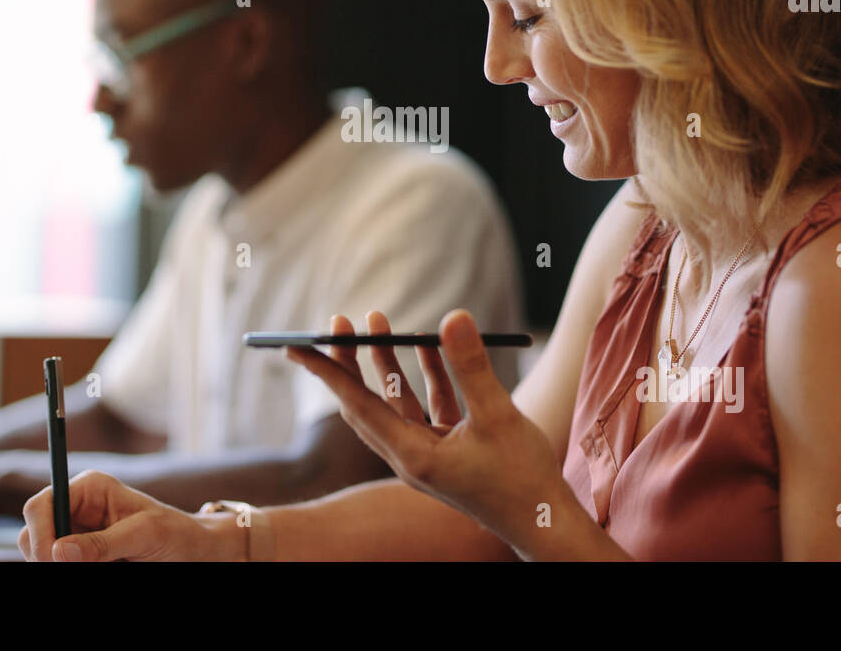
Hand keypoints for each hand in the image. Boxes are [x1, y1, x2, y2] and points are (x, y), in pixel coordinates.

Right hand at [19, 470, 234, 560]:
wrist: (192, 551)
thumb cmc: (175, 533)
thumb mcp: (144, 534)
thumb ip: (103, 543)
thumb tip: (60, 551)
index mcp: (89, 489)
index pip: (42, 504)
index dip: (40, 532)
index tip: (51, 558)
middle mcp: (76, 509)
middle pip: (33, 534)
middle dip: (44, 555)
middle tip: (72, 570)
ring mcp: (75, 535)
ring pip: (42, 556)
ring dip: (57, 565)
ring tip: (99, 565)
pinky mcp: (79, 557)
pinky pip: (58, 565)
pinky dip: (67, 571)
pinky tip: (92, 570)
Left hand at [286, 309, 569, 554]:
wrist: (544, 523)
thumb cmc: (522, 478)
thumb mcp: (498, 417)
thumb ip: (472, 367)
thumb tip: (451, 316)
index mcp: (412, 456)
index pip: (358, 406)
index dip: (327, 372)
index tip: (296, 348)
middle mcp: (411, 458)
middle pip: (366, 403)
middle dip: (350, 361)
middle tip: (338, 321)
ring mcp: (428, 455)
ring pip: (393, 403)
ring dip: (385, 365)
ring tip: (376, 321)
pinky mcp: (448, 451)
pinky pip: (426, 408)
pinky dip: (424, 378)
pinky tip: (429, 346)